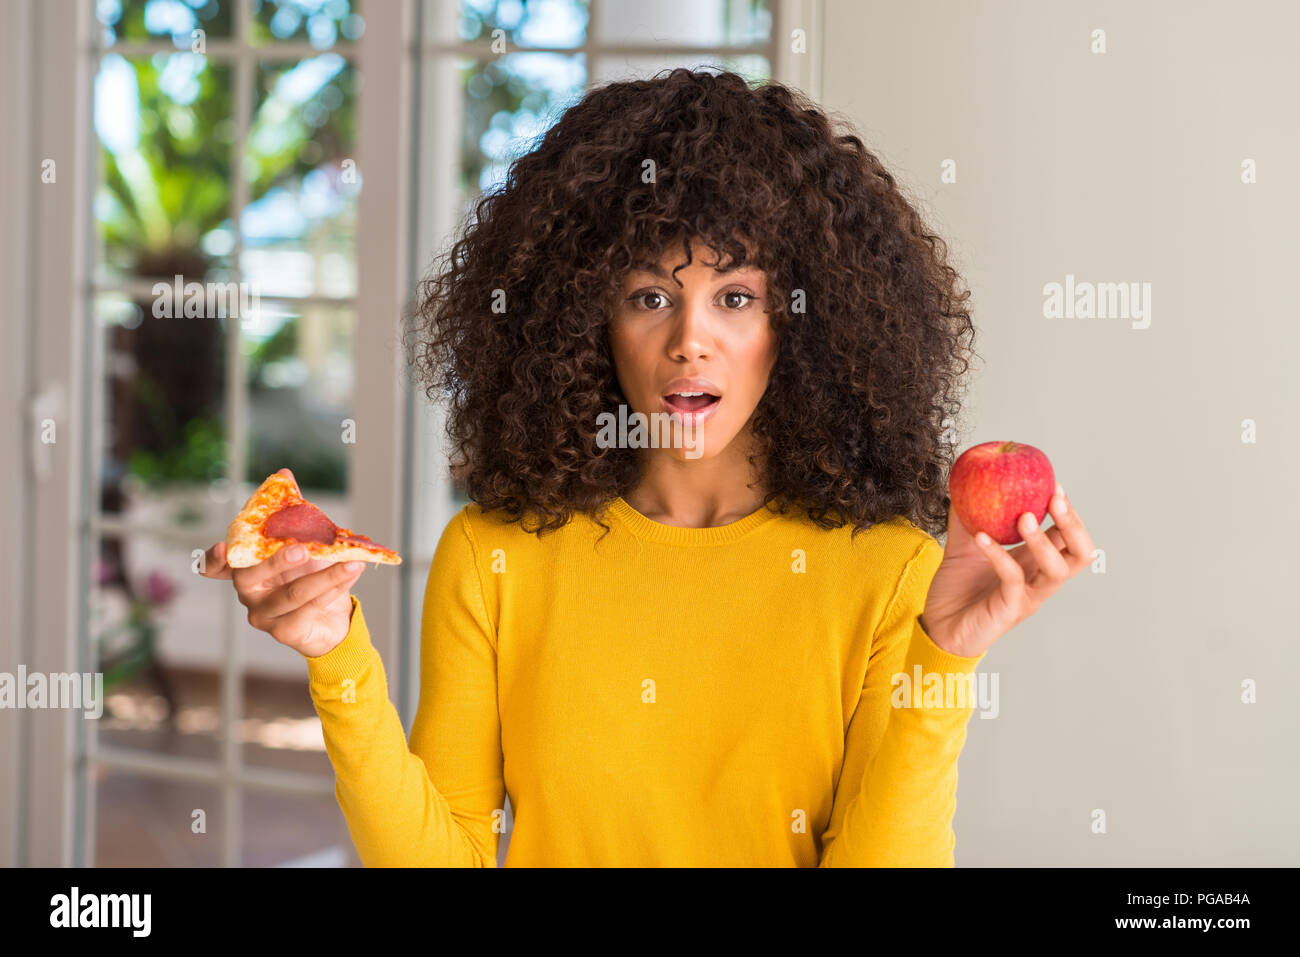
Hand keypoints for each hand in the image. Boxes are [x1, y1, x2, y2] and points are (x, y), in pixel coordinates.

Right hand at [201, 536, 364, 659]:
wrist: (334, 618)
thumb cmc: (312, 576)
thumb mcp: (305, 546)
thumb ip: (294, 520)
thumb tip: (288, 482)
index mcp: (247, 569)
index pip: (216, 567)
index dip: (213, 559)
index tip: (220, 548)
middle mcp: (248, 592)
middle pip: (251, 576)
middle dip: (277, 561)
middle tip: (302, 549)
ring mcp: (263, 615)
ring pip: (293, 593)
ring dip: (326, 575)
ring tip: (351, 562)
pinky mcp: (284, 631)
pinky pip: (311, 607)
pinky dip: (335, 587)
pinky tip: (352, 574)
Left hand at [919, 483, 1094, 657]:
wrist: (939, 626)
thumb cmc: (958, 588)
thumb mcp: (964, 545)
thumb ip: (968, 517)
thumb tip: (965, 482)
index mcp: (1035, 562)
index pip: (1067, 536)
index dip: (1066, 511)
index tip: (1053, 484)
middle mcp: (1039, 579)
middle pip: (1079, 554)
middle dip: (1073, 524)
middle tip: (1055, 498)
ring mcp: (1028, 596)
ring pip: (1056, 570)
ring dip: (1043, 541)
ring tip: (1022, 517)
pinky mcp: (1009, 610)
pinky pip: (1013, 579)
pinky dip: (998, 555)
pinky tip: (980, 537)